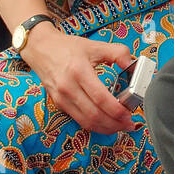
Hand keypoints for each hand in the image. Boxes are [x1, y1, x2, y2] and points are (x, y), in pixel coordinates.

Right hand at [18, 26, 136, 133]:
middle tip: (129, 123)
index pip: (100, 98)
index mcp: (79, 71)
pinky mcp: (59, 104)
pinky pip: (78, 119)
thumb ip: (118, 53)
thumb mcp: (95, 45)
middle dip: (114, 124)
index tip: (129, 114)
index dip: (117, 110)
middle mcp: (68, 87)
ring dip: (105, 128)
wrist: (41, 48)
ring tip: (120, 126)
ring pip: (86, 122)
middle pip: (94, 115)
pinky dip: (94, 125)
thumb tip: (132, 65)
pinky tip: (105, 122)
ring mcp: (61, 98)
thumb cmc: (68, 47)